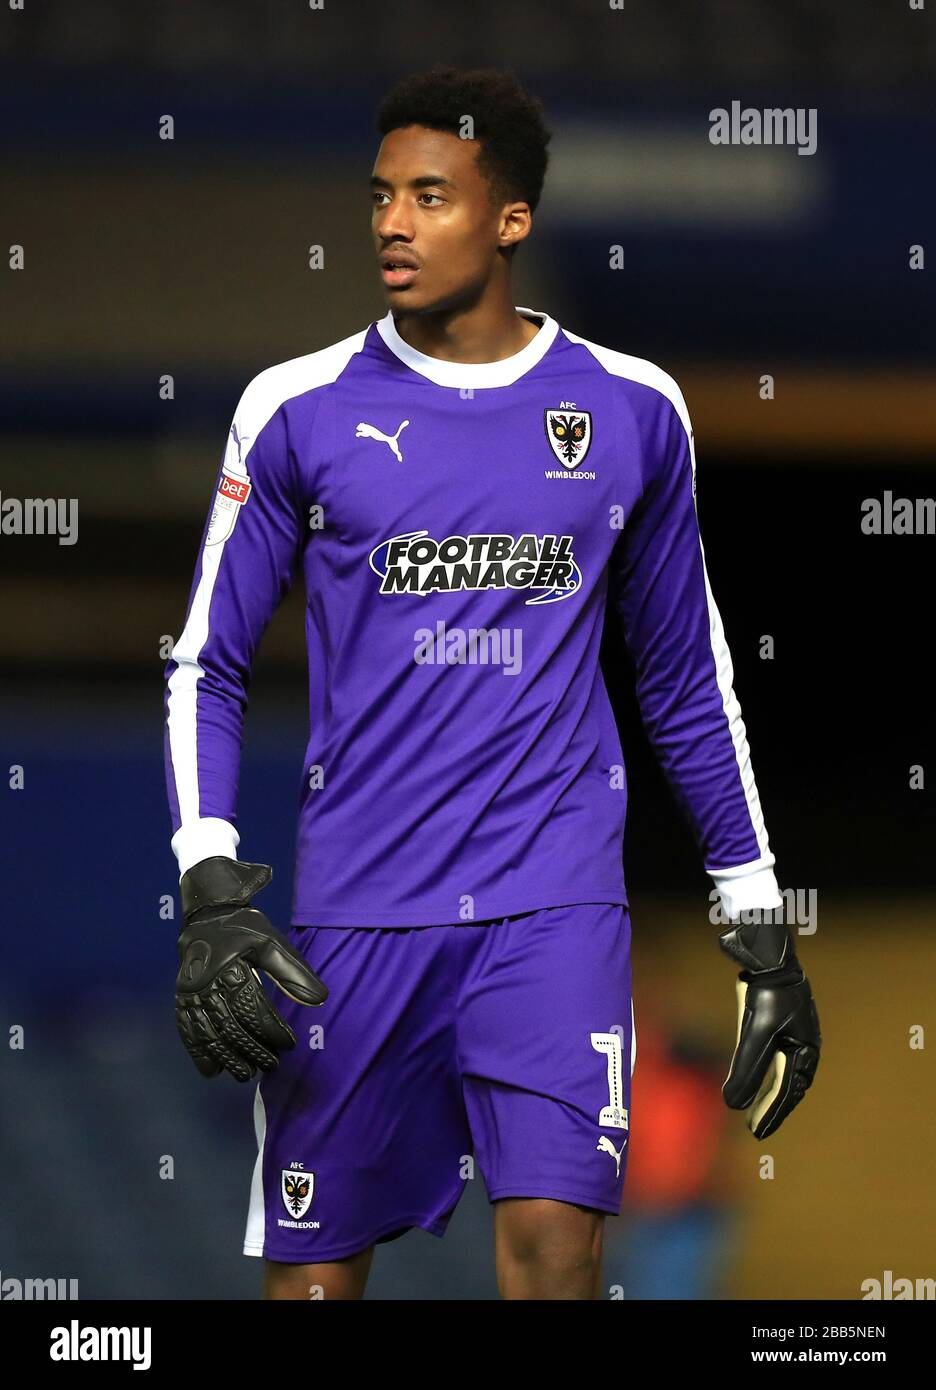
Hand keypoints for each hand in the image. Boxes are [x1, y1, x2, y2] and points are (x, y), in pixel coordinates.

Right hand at [175, 856, 327, 1081]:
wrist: (206, 914)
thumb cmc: (243, 928)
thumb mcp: (272, 943)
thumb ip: (293, 973)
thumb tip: (320, 1000)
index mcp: (232, 969)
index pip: (253, 1009)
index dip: (272, 1031)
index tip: (289, 1045)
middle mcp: (207, 985)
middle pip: (230, 1027)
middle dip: (252, 1050)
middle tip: (272, 1065)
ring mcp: (191, 994)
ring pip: (208, 1034)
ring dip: (227, 1058)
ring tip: (246, 1074)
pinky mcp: (181, 999)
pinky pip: (186, 1031)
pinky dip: (197, 1053)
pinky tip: (211, 1071)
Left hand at [718, 916, 820, 1138]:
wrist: (768, 957)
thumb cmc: (767, 996)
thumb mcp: (755, 1034)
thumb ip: (745, 1069)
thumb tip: (732, 1104)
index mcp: (806, 1051)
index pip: (787, 1091)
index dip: (771, 1113)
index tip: (757, 1133)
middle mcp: (804, 1046)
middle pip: (788, 1086)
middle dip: (772, 1108)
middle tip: (756, 1130)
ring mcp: (793, 1035)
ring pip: (782, 1073)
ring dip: (768, 1093)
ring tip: (754, 1112)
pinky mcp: (779, 1024)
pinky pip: (774, 1058)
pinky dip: (764, 1074)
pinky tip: (750, 1080)